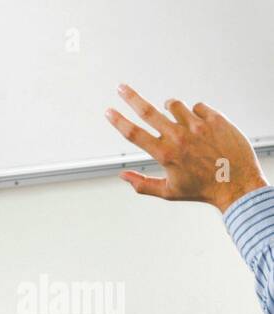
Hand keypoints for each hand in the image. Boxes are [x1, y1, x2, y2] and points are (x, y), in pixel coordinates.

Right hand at [106, 84, 267, 210]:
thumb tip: (122, 176)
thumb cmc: (202, 189)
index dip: (118, 121)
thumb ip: (142, 184)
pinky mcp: (216, 119)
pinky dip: (194, 112)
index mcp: (165, 155)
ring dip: (169, 107)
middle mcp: (179, 137)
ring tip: (172, 114)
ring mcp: (198, 126)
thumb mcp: (168, 192)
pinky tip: (198, 124)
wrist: (237, 184)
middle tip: (121, 87)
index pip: (134, 134)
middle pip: (148, 112)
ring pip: (175, 105)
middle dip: (131, 98)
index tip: (109, 112)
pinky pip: (198, 106)